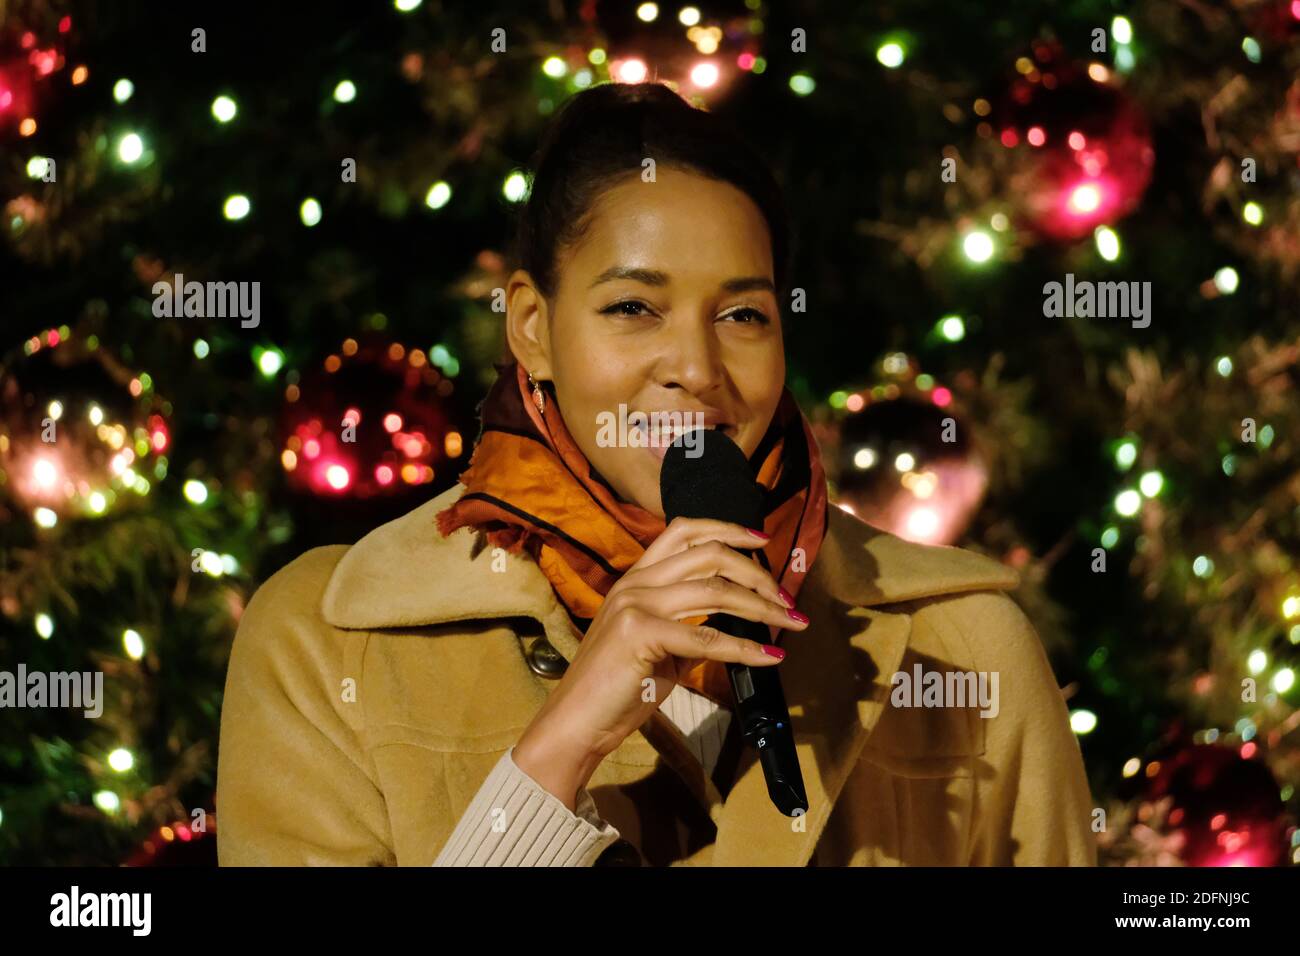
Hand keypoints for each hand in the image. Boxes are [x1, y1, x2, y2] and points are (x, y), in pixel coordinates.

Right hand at [512, 517, 807, 809]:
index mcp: (636, 578)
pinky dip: (745, 647)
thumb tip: (734, 623)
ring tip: (789, 621)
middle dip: (756, 572)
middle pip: (709, 553)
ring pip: (714, 589)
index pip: (684, 531)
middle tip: (785, 597)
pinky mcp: (640, 634)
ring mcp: (635, 604)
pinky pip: (707, 637)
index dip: (727, 529)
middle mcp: (635, 583)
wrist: (576, 723)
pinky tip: (769, 656)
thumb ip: (688, 624)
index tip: (761, 540)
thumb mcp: (656, 645)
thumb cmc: (616, 689)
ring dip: (760, 605)